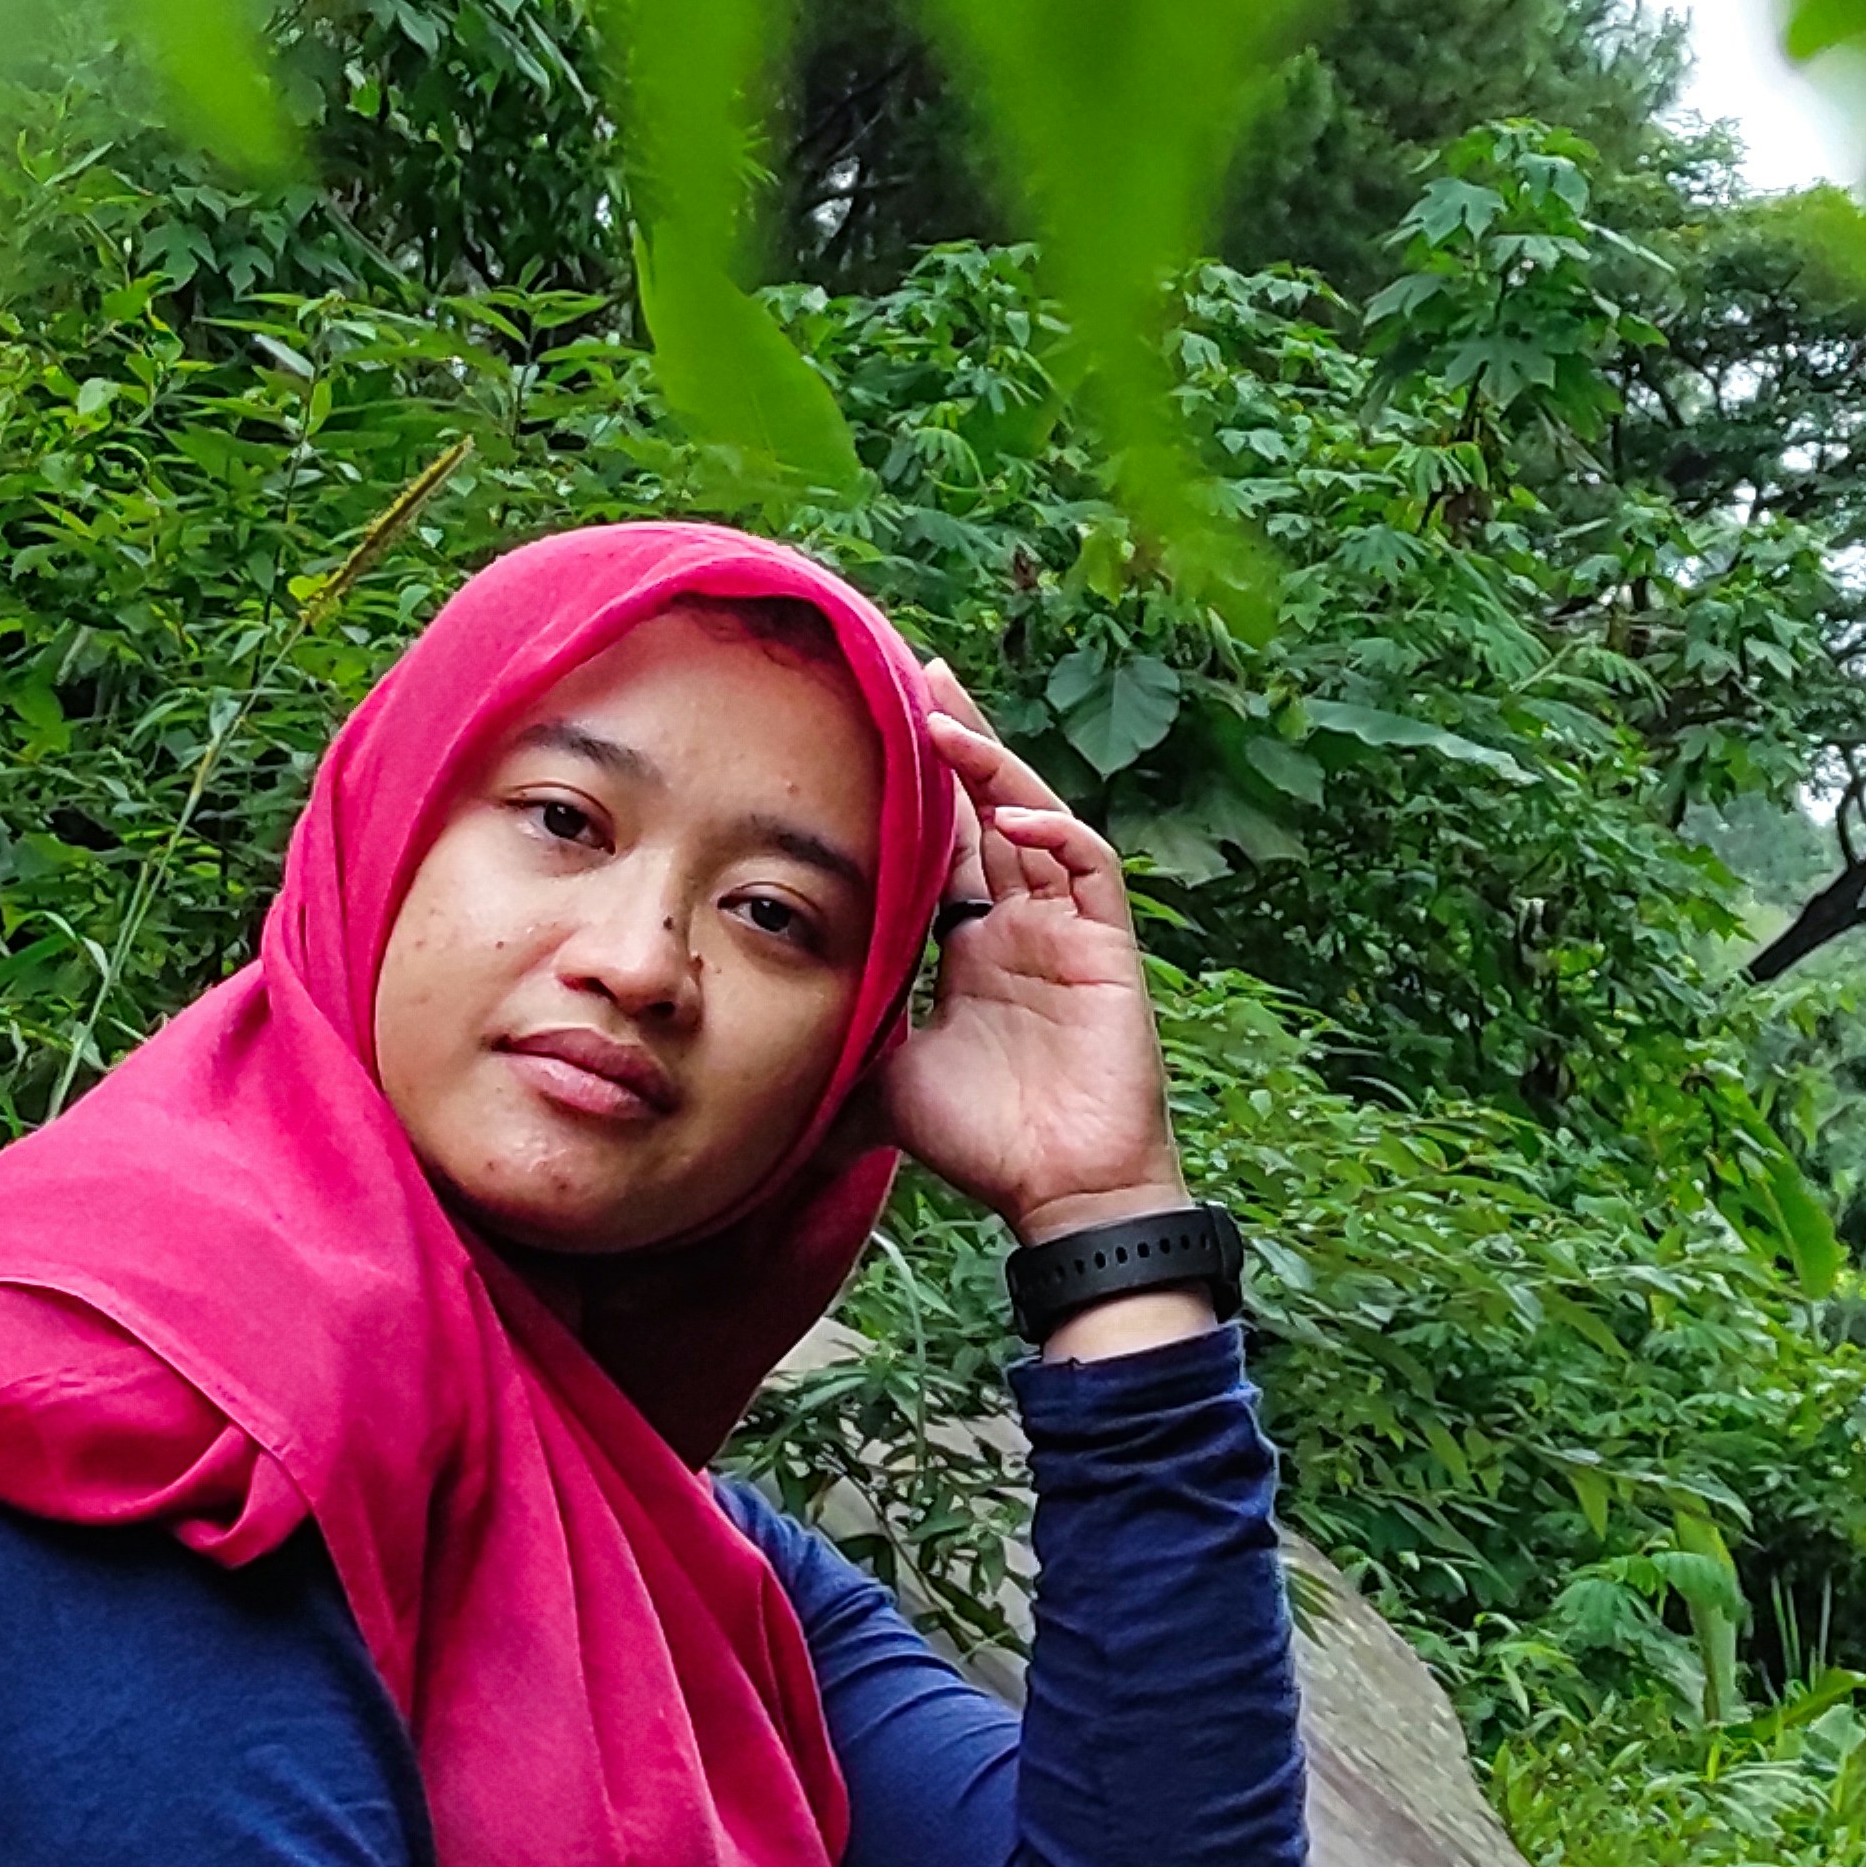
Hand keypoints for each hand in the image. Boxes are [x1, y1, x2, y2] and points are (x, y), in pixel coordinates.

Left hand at [867, 658, 1192, 1299]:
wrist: (1057, 1193)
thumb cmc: (982, 1141)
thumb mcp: (885, 1072)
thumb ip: (844, 1031)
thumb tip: (757, 1025)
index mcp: (974, 941)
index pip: (948, 839)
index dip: (919, 786)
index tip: (874, 726)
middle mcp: (1022, 921)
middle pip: (992, 805)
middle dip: (959, 740)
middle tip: (917, 673)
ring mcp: (1068, 930)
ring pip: (1037, 818)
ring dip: (996, 766)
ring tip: (948, 719)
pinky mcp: (1108, 950)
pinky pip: (1088, 870)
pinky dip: (1052, 836)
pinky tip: (1009, 815)